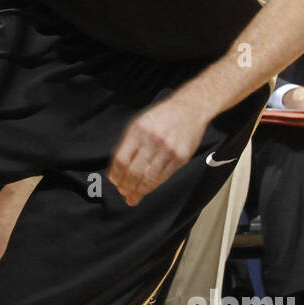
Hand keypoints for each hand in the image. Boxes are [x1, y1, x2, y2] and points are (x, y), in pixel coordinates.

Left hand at [107, 93, 208, 207]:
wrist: (190, 108)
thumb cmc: (162, 117)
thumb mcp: (139, 123)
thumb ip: (128, 144)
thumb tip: (118, 170)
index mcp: (138, 130)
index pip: (122, 159)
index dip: (116, 174)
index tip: (114, 181)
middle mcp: (153, 139)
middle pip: (134, 171)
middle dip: (126, 186)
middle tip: (123, 192)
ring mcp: (168, 149)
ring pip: (149, 177)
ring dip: (139, 190)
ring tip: (133, 196)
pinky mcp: (181, 156)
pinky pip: (163, 176)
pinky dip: (153, 185)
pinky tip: (146, 189)